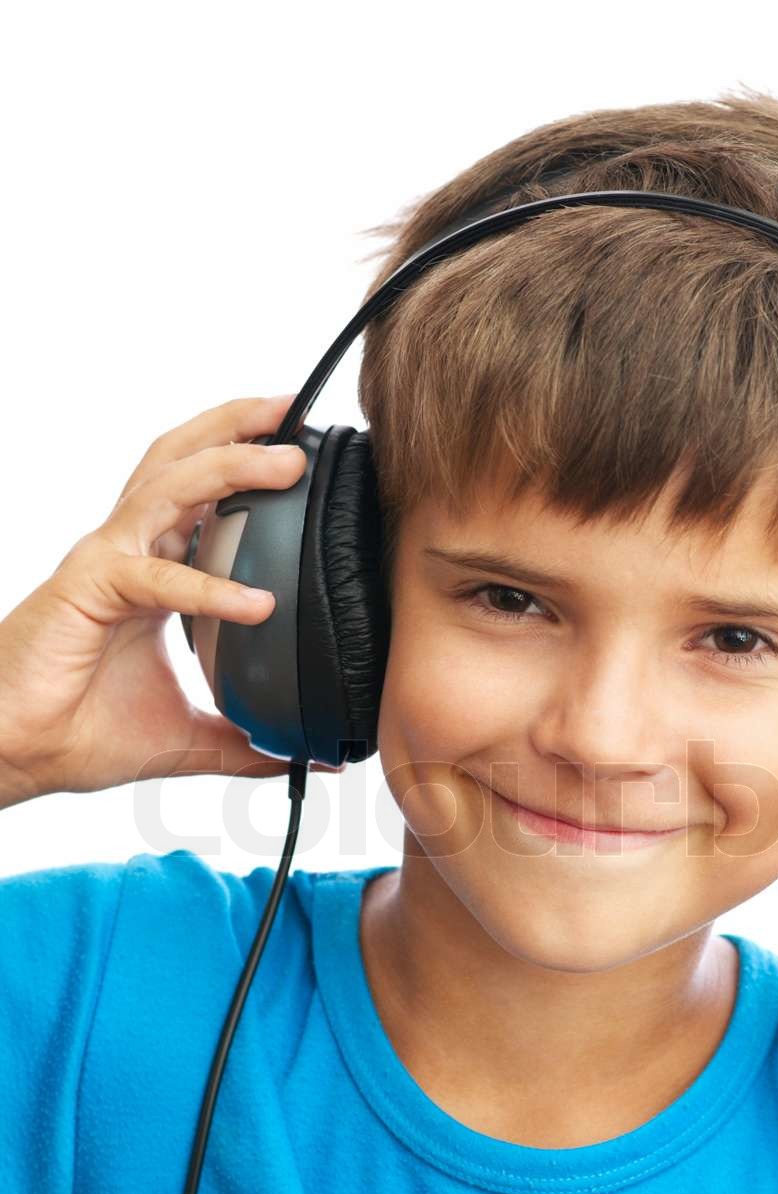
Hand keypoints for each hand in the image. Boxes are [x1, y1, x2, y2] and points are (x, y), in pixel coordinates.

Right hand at [0, 395, 341, 808]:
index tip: (302, 449)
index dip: (246, 462)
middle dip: (239, 427)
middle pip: (183, 460)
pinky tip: (256, 604)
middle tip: (297, 411)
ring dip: (229, 464)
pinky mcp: (88, 587)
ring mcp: (107, 560)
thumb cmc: (83, 731)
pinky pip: (157, 577)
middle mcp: (129, 550)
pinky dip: (208, 587)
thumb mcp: (189, 739)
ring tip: (286, 462)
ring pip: (168, 486)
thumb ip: (247, 743)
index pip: (202, 497)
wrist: (17, 753)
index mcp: (153, 570)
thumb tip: (308, 758)